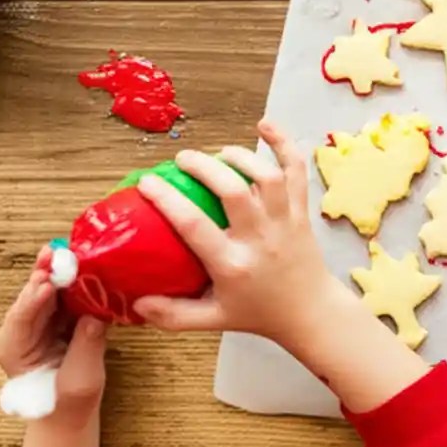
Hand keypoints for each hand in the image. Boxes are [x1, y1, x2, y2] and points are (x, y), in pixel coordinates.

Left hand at [0, 249, 108, 425]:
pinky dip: (74, 283)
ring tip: (65, 253)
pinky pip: (65, 298)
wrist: (70, 413)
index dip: (34, 298)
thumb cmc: (69, 403)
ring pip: (48, 293)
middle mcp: (21, 331)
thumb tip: (94, 318)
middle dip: (44, 276)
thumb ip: (86, 347)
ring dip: (58, 274)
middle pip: (32, 298)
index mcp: (13, 349)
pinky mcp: (58, 320)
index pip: (20, 317)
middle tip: (54, 255)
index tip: (47, 282)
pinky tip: (82, 267)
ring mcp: (39, 324)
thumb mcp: (80, 380)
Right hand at [132, 121, 339, 353]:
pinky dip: (285, 145)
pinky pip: (296, 172)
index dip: (168, 200)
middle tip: (182, 160)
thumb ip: (174, 315)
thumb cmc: (259, 313)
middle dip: (204, 167)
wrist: (311, 313)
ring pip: (267, 176)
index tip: (147, 182)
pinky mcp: (300, 212)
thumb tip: (136, 303)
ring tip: (219, 153)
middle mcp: (259, 239)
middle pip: (233, 191)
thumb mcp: (213, 320)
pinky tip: (266, 126)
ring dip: (242, 156)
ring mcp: (284, 222)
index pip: (195, 226)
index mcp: (232, 265)